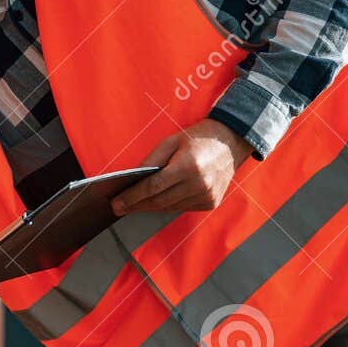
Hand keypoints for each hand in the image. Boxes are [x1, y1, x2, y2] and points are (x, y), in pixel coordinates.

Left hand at [110, 119, 253, 215]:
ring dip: (150, 207)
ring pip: (169, 207)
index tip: (116, 203)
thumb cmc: (198, 138)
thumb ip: (151, 161)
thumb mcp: (171, 142)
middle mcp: (199, 184)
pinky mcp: (211, 203)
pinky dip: (167, 206)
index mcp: (188, 167)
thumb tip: (132, 179)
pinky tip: (156, 202)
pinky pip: (182, 208)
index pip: (153, 187)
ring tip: (133, 206)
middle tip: (118, 208)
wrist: (231, 142)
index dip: (132, 197)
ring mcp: (207, 196)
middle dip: (136, 205)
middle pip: (159, 201)